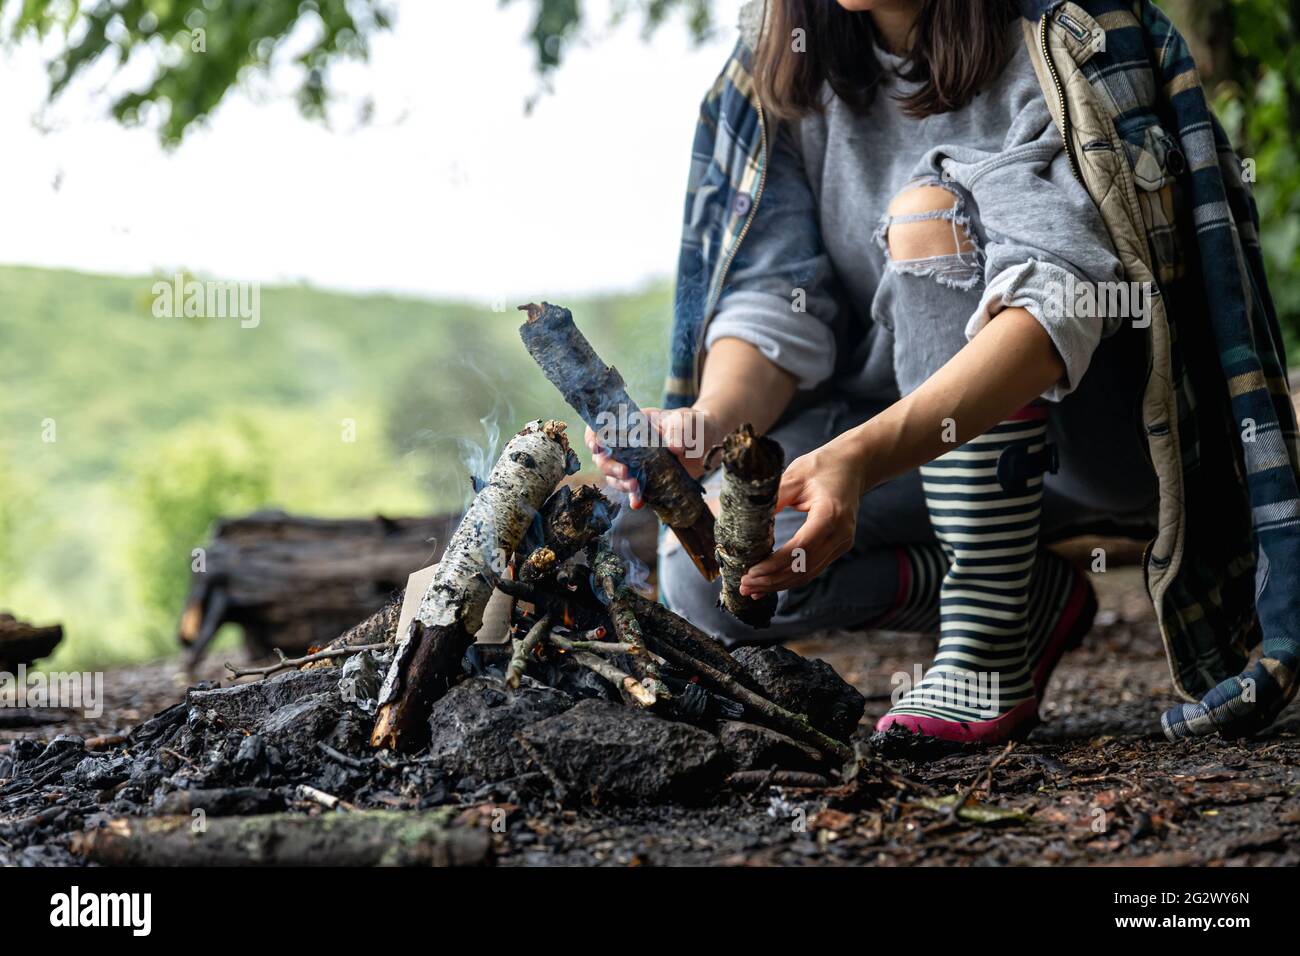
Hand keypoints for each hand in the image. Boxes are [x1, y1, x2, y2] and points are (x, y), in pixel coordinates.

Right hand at [584, 406, 721, 508]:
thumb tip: (673, 448)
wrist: (706, 442)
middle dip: (609, 466)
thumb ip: (680, 430)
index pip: (602, 428)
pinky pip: (634, 491)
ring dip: (620, 483)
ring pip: (615, 476)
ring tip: (635, 486)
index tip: (597, 447)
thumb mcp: (687, 422)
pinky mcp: (647, 479)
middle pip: (604, 457)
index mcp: (630, 424)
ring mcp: (636, 463)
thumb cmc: (692, 424)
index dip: (593, 437)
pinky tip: (638, 503)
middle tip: (625, 472)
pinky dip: (634, 498)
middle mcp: (628, 445)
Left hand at [739, 440, 864, 595]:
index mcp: (831, 514)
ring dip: (778, 584)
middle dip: (772, 580)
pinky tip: (769, 584)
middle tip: (744, 586)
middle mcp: (841, 533)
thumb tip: (743, 519)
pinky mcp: (838, 547)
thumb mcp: (795, 476)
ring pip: (808, 573)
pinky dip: (790, 578)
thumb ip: (773, 498)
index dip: (775, 564)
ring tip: (752, 590)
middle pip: (804, 567)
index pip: (801, 548)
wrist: (853, 465)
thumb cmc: (822, 466)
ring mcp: (842, 543)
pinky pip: (812, 568)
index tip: (751, 571)